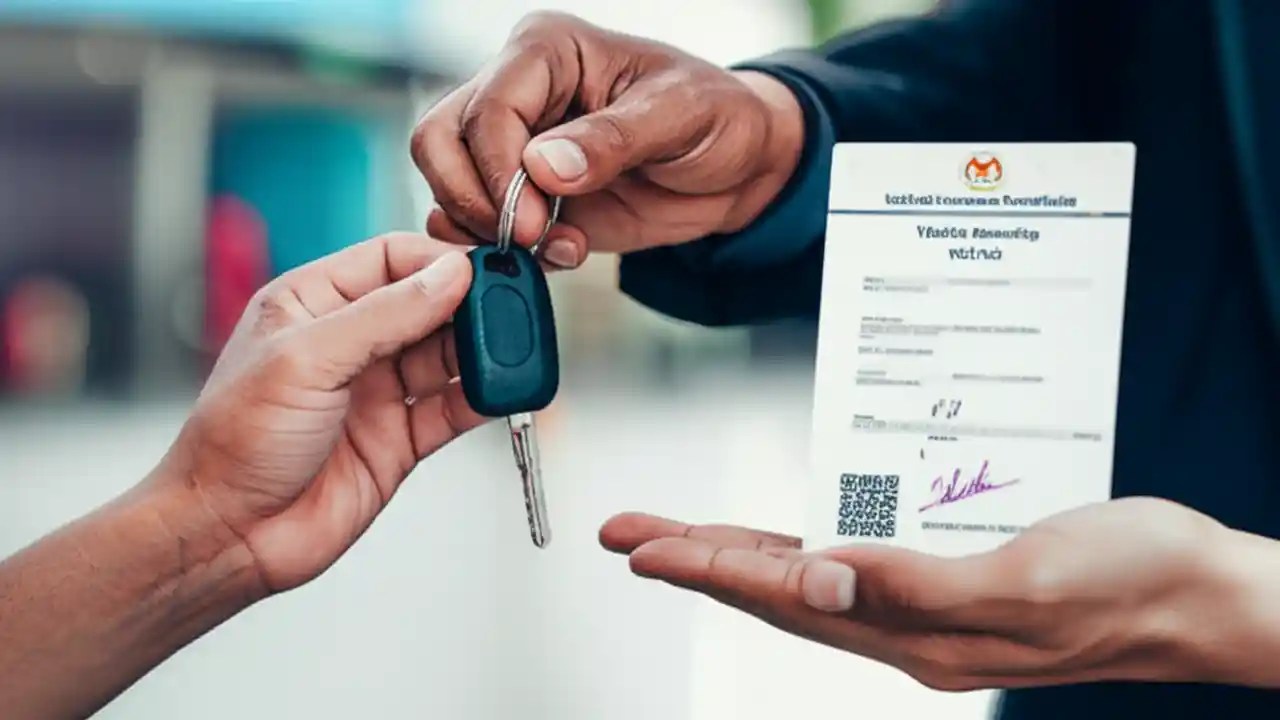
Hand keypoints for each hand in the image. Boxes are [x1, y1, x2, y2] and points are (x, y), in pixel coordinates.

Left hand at [158, 233, 484, 592]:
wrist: (229, 536)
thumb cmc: (235, 443)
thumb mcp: (307, 359)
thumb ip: (384, 315)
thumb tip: (449, 275)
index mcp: (313, 304)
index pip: (391, 259)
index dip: (439, 260)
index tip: (483, 266)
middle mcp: (349, 344)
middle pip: (429, 305)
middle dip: (472, 304)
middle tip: (512, 305)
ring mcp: (377, 392)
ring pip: (448, 356)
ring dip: (483, 351)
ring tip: (515, 347)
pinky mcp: (399, 440)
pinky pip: (453, 409)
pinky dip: (484, 399)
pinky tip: (507, 389)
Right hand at [411, 11, 804, 268]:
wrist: (737, 170)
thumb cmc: (718, 120)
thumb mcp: (682, 116)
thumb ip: (613, 140)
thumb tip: (542, 166)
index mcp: (547, 51)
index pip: (487, 108)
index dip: (499, 171)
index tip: (537, 220)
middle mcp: (516, 91)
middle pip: (438, 141)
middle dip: (475, 199)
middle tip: (532, 237)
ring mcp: (512, 145)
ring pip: (444, 183)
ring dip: (487, 230)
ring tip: (558, 246)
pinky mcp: (521, 195)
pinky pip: (473, 223)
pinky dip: (502, 252)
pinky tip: (560, 253)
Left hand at [601, 498, 1254, 689]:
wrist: (1196, 592)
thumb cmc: (1127, 585)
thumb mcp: (1021, 581)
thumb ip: (914, 585)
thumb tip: (818, 580)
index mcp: (914, 632)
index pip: (780, 596)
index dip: (704, 566)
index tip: (640, 544)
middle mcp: (905, 625)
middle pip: (772, 589)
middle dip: (693, 559)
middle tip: (627, 534)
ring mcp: (922, 605)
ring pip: (800, 576)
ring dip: (732, 552)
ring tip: (674, 535)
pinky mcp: (945, 578)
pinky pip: (848, 562)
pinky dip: (798, 547)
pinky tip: (781, 538)